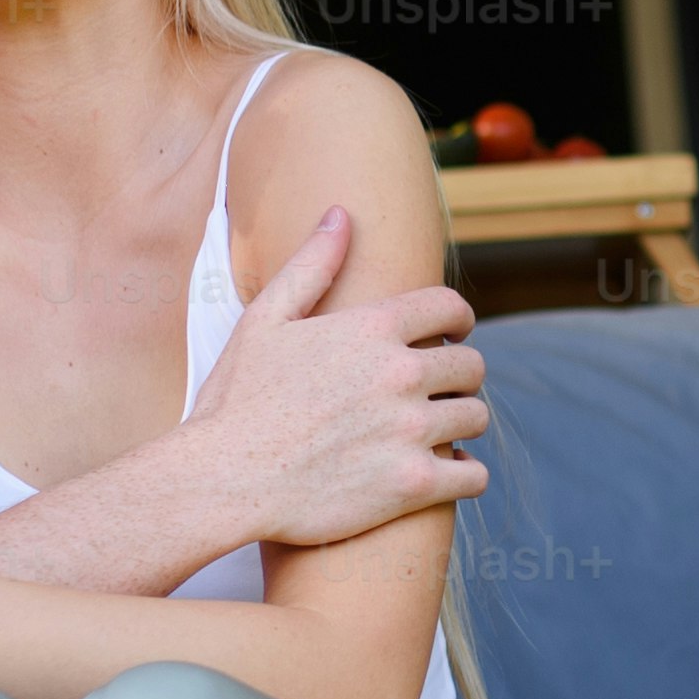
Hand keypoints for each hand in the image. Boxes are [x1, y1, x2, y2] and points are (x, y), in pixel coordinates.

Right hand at [188, 207, 488, 550]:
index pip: (450, 307)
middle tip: (439, 392)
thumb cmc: (235, 400)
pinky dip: (465, 475)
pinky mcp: (413, 484)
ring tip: (438, 434)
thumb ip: (311, 266)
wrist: (222, 480)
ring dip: (461, 424)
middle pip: (471, 365)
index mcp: (371, 328)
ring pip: (476, 418)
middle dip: (458, 376)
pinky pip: (474, 475)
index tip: (453, 335)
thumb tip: (341, 214)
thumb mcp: (264, 321)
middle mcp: (400, 373)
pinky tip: (445, 474)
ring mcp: (410, 431)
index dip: (458, 320)